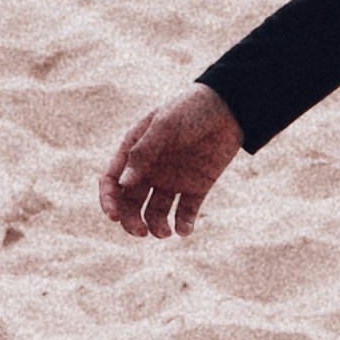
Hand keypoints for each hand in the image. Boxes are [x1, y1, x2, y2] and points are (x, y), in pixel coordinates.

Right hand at [101, 82, 244, 239]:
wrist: (230, 107)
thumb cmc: (191, 109)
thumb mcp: (165, 125)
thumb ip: (143, 153)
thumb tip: (123, 183)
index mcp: (135, 152)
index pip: (112, 181)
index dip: (109, 200)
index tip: (114, 216)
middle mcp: (150, 170)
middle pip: (131, 203)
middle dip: (131, 221)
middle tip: (141, 232)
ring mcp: (172, 180)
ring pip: (156, 213)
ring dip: (156, 227)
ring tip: (165, 233)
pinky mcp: (196, 188)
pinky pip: (185, 213)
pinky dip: (183, 225)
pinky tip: (184, 230)